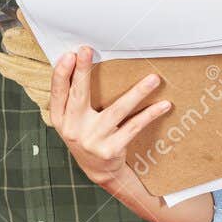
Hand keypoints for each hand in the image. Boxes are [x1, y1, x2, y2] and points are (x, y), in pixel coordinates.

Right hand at [48, 45, 171, 186]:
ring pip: (117, 110)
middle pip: (78, 96)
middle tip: (87, 51)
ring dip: (137, 93)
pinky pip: (134, 126)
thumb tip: (77, 60)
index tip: (69, 55)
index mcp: (61, 120)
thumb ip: (72, 98)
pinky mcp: (112, 149)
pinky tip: (163, 105)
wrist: (99, 171)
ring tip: (153, 79)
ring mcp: (93, 140)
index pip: (58, 93)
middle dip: (83, 72)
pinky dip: (150, 114)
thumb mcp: (72, 120)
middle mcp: (73, 130)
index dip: (61, 74)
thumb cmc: (87, 135)